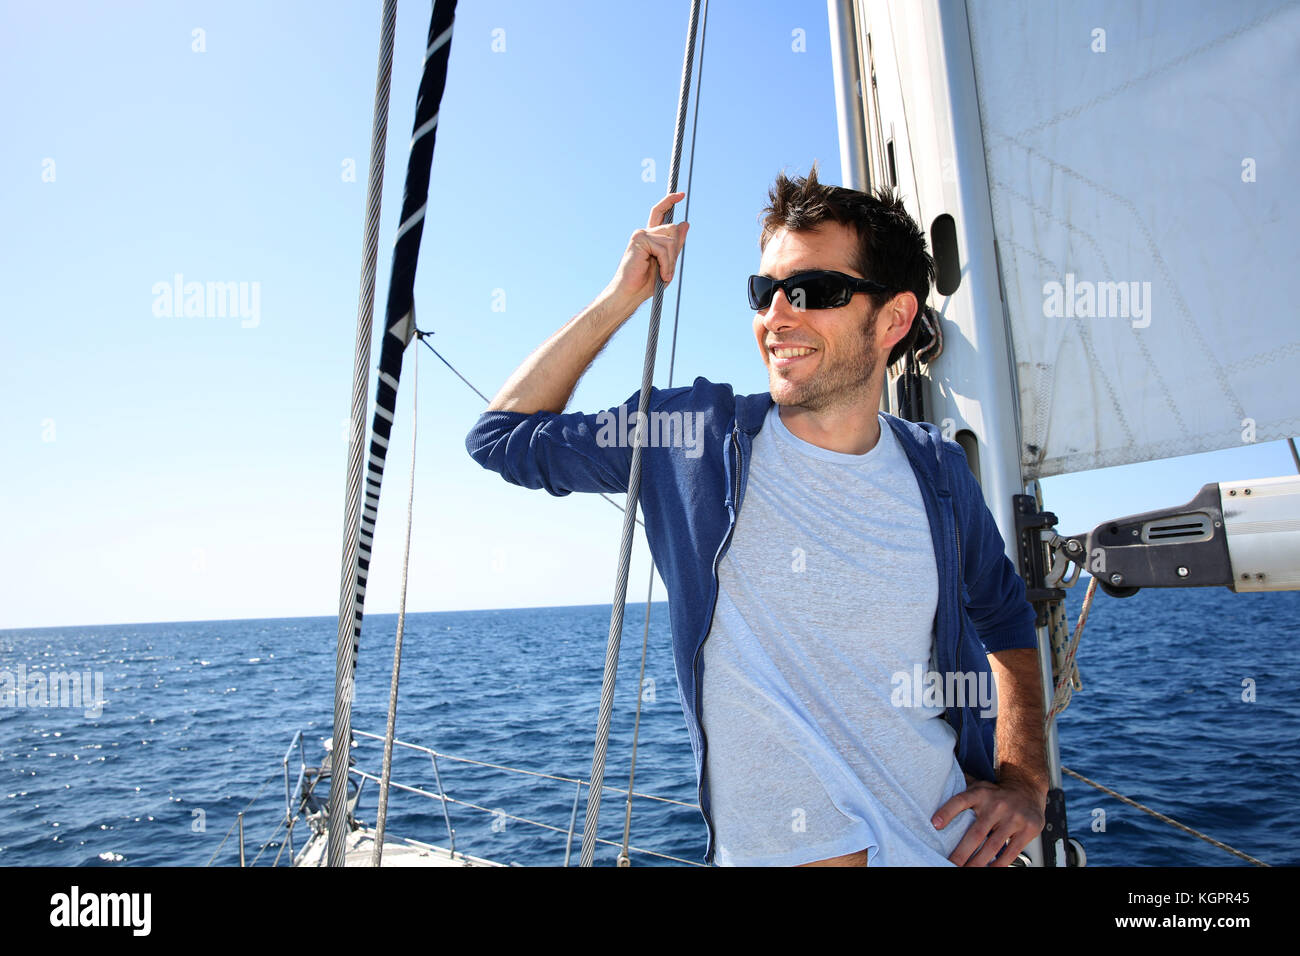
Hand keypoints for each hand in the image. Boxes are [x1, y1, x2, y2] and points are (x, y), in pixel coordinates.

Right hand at [602, 191, 689, 310]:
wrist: (630, 293)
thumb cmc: (646, 283)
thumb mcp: (668, 263)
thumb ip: (676, 245)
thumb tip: (685, 223)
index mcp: (650, 237)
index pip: (659, 213)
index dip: (669, 201)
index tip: (681, 194)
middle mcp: (645, 232)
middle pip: (673, 229)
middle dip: (676, 251)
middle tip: (668, 271)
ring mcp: (641, 234)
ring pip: (671, 239)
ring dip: (671, 261)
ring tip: (664, 275)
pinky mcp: (639, 239)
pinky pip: (663, 248)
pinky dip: (666, 264)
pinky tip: (662, 275)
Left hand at [932, 777, 1045, 866]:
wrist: (1027, 789)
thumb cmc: (996, 793)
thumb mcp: (978, 786)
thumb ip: (960, 789)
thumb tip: (933, 790)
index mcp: (980, 793)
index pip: (960, 801)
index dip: (947, 812)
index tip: (935, 825)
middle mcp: (997, 805)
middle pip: (975, 833)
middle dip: (961, 853)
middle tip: (950, 864)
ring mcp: (1013, 818)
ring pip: (992, 846)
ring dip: (978, 863)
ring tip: (967, 870)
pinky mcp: (1027, 830)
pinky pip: (1011, 852)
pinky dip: (999, 864)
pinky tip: (990, 870)